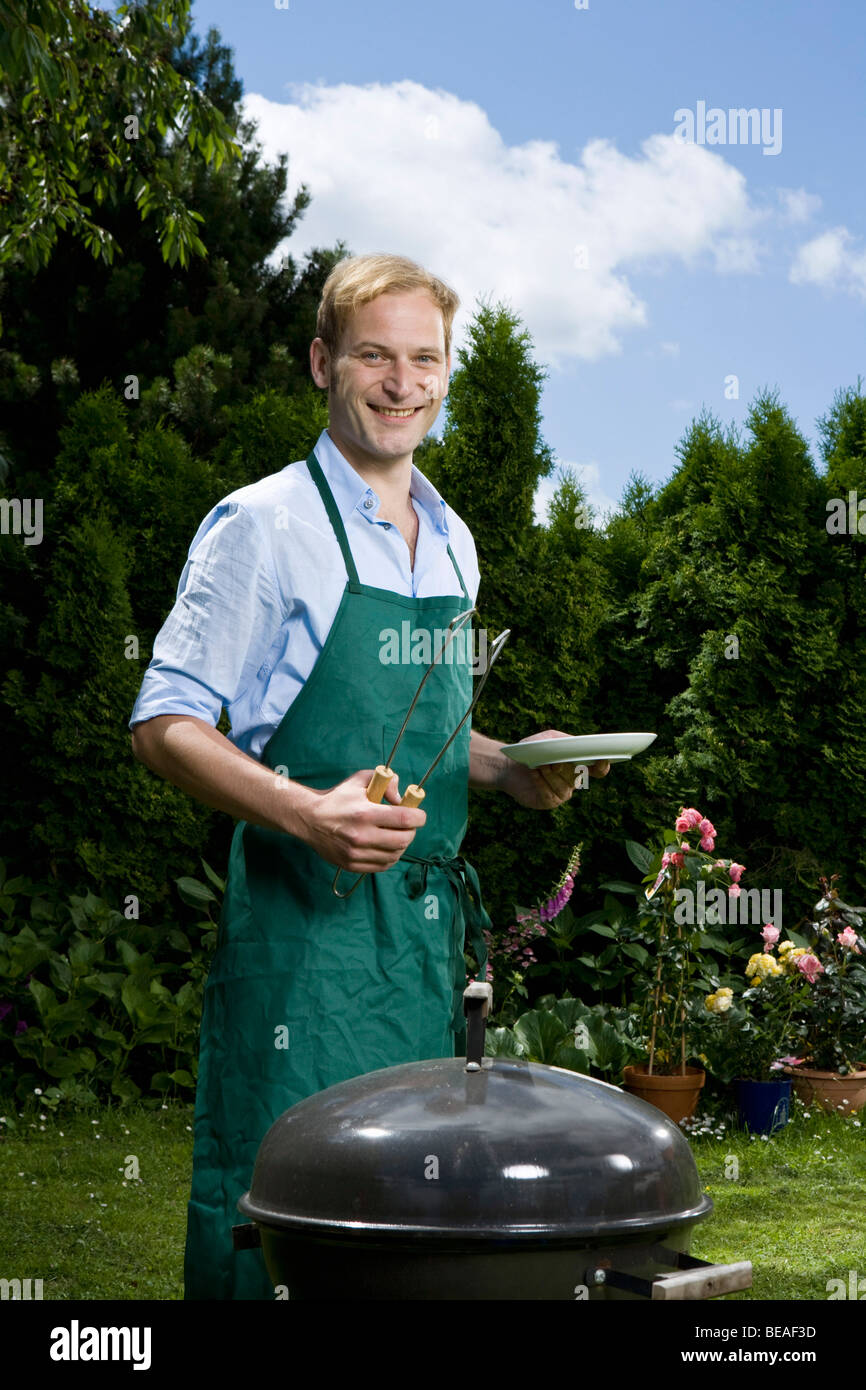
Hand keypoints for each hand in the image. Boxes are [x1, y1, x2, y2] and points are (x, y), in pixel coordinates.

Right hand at [297, 768, 425, 871]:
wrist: (309, 819)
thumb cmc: (337, 798)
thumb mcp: (359, 781)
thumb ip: (385, 781)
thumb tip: (401, 798)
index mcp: (364, 813)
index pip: (404, 819)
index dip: (418, 817)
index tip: (419, 815)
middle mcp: (361, 835)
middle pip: (402, 840)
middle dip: (411, 832)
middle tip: (409, 826)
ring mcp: (356, 853)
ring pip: (394, 855)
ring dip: (401, 845)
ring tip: (397, 836)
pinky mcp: (351, 864)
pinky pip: (382, 866)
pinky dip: (390, 857)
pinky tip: (387, 847)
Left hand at [504, 728, 610, 810]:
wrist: (510, 765)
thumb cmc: (532, 750)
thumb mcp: (546, 739)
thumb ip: (561, 740)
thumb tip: (573, 746)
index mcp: (578, 765)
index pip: (598, 770)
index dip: (603, 766)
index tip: (601, 758)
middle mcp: (573, 781)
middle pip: (578, 777)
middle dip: (566, 769)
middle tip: (555, 762)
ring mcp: (562, 793)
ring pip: (563, 787)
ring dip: (551, 775)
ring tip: (540, 765)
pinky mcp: (549, 802)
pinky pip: (549, 794)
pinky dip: (541, 782)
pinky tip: (534, 772)